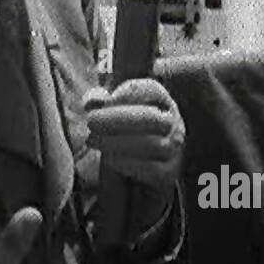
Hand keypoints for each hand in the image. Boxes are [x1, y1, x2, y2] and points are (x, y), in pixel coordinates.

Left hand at [83, 78, 184, 199]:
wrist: (139, 170)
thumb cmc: (123, 132)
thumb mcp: (114, 113)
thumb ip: (103, 104)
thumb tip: (90, 103)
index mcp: (161, 100)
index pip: (150, 90)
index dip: (125, 94)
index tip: (102, 102)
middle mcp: (172, 122)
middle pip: (150, 118)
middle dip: (117, 118)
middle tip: (90, 121)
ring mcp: (173, 148)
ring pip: (152, 144)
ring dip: (118, 142)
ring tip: (92, 140)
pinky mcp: (169, 172)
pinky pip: (153, 169)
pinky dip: (129, 164)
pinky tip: (108, 159)